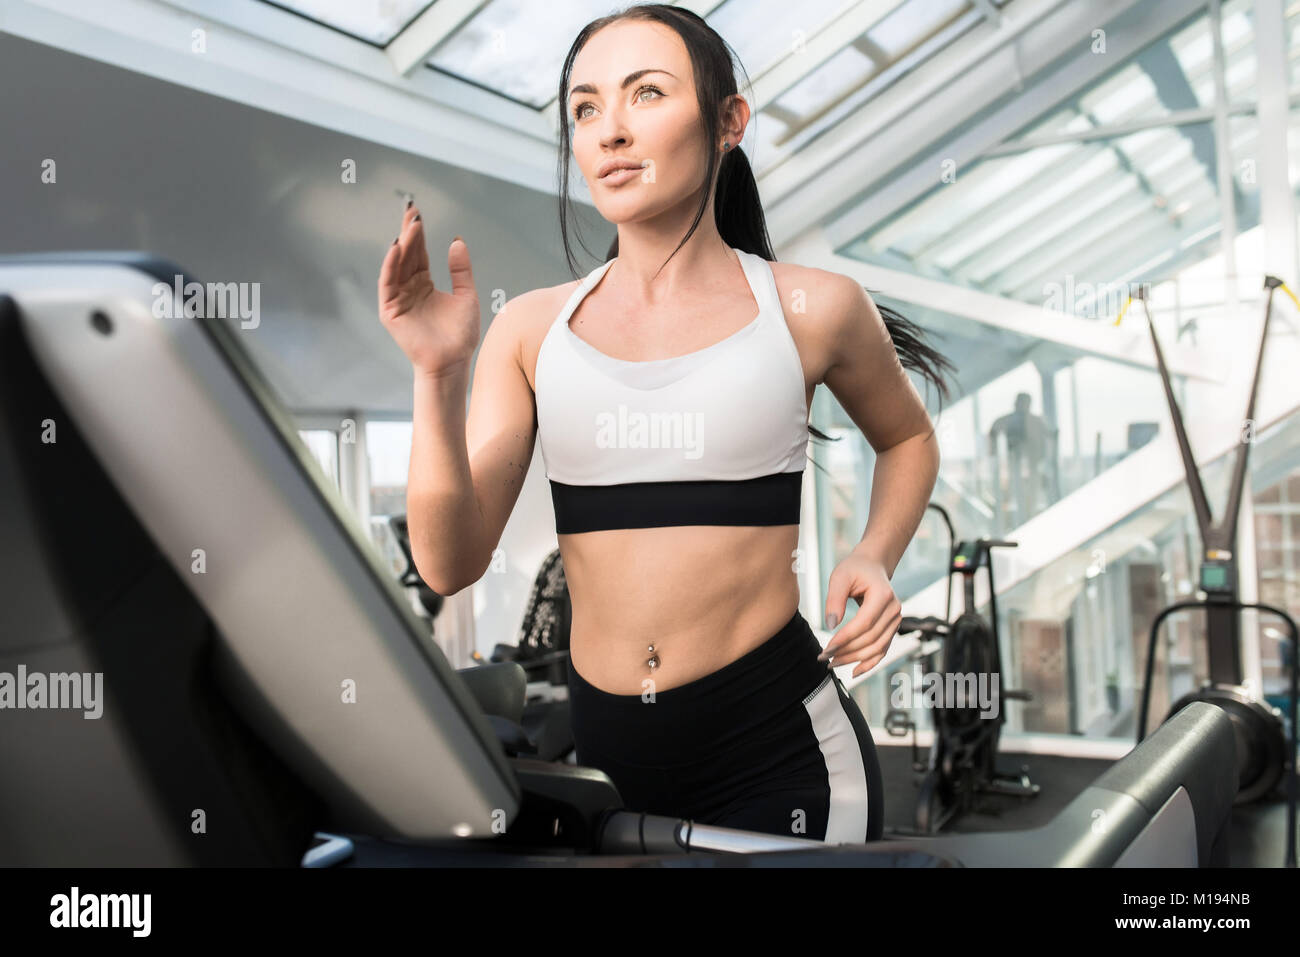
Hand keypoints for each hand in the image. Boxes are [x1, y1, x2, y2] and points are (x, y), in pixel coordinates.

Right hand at [377, 203, 481, 376]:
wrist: (452, 361)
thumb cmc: (460, 334)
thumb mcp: (466, 296)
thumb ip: (461, 270)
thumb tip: (457, 241)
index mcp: (424, 283)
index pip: (419, 253)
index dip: (417, 234)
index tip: (419, 213)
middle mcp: (409, 288)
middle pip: (406, 255)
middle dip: (408, 233)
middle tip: (411, 210)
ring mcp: (398, 298)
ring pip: (397, 266)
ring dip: (401, 245)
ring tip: (409, 226)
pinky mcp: (390, 310)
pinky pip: (388, 283)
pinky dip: (390, 265)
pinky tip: (396, 248)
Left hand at [817, 549, 901, 677]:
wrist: (872, 567)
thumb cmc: (855, 570)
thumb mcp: (840, 577)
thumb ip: (834, 600)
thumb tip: (832, 625)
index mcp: (883, 595)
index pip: (864, 623)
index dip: (845, 639)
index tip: (826, 649)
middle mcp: (894, 609)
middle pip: (870, 639)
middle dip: (846, 652)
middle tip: (824, 658)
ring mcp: (896, 620)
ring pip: (877, 648)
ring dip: (854, 659)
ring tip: (833, 663)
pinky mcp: (892, 628)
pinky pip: (882, 650)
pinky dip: (869, 663)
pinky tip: (854, 671)